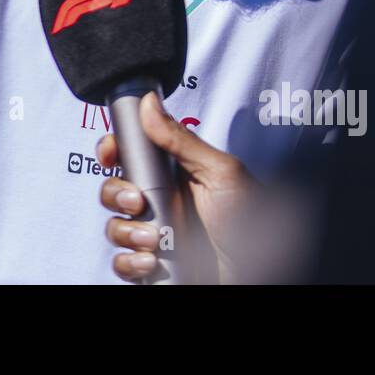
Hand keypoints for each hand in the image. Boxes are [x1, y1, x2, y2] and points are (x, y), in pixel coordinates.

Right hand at [98, 91, 255, 282]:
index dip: (113, 150)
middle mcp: (161, 201)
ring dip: (126, 231)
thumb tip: (149, 102)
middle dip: (116, 194)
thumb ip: (181, 140)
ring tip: (154, 240)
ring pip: (114, 225)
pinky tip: (151, 261)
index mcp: (174, 173)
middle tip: (137, 202)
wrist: (265, 272)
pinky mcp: (153, 264)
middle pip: (113, 188)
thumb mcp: (221, 173)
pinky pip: (122, 261)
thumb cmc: (254, 222)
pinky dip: (129, 261)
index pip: (131, 153)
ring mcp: (155, 233)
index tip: (110, 155)